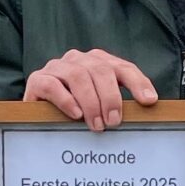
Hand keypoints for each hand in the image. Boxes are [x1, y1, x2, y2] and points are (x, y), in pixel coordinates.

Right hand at [24, 48, 158, 130]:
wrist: (36, 116)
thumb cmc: (75, 114)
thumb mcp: (100, 108)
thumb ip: (118, 105)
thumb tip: (147, 110)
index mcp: (98, 62)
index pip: (122, 67)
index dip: (137, 82)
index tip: (148, 101)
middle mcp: (77, 59)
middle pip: (100, 70)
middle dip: (110, 98)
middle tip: (114, 122)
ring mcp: (56, 67)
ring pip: (78, 76)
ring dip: (91, 103)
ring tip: (97, 125)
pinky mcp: (37, 79)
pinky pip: (53, 85)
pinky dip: (66, 101)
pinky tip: (76, 115)